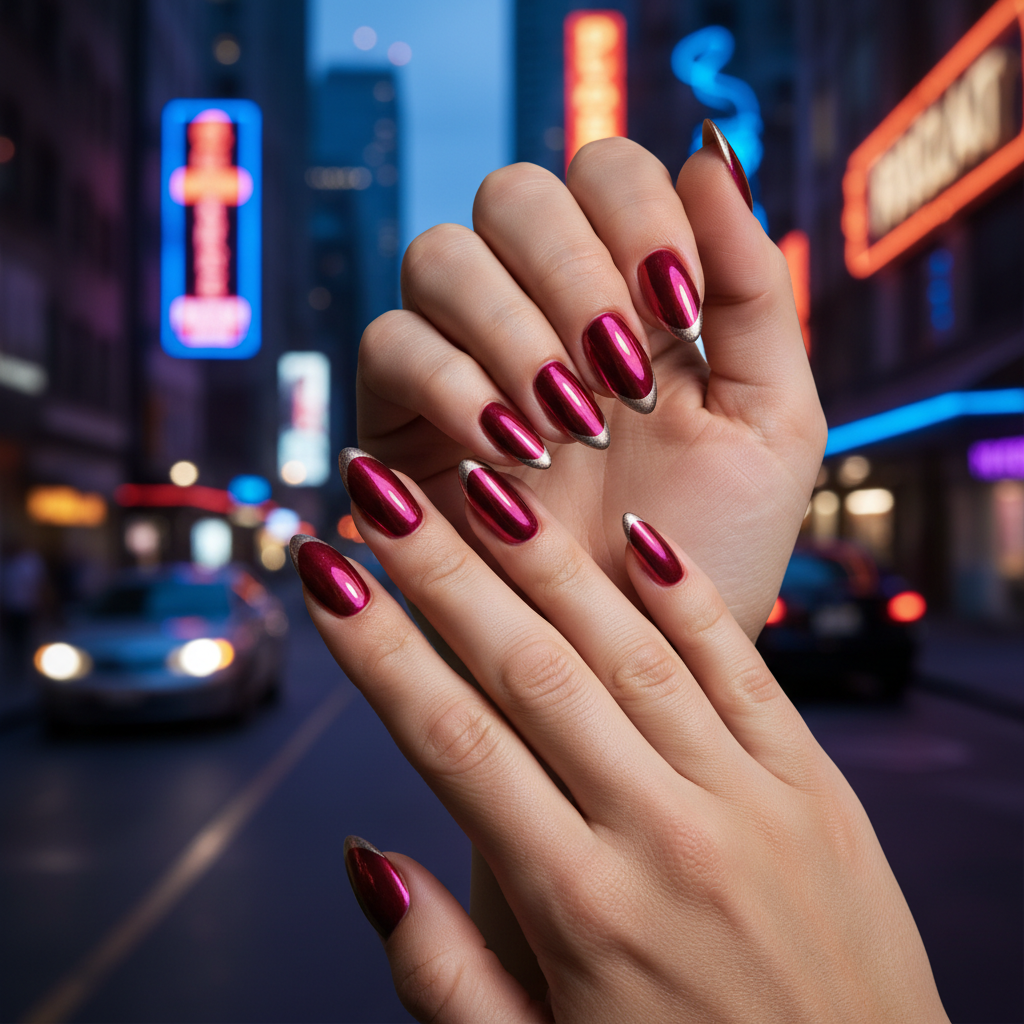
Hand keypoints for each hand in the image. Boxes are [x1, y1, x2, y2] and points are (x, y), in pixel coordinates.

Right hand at [292, 452, 946, 1022]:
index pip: (452, 744)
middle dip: (443, 572)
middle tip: (383, 494)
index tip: (327, 575)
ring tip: (486, 484)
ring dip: (549, 562)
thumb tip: (368, 859)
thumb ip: (445, 969)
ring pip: (630, 652)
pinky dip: (688, 598)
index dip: (379, 648)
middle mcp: (663, 836)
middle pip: (530, 673)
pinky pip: (744, 670)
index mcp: (581, 910)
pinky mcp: (815, 787)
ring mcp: (749, 800)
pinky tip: (638, 536)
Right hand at [356, 127, 826, 638]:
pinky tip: (506, 448)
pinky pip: (389, 345)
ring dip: (510, 328)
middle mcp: (542, 314)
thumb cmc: (714, 550)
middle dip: (568, 270)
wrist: (645, 664)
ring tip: (563, 424)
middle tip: (612, 373)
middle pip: (512, 194)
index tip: (674, 310)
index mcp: (631, 299)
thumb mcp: (770, 419)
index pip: (605, 174)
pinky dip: (449, 384)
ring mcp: (467, 360)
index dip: (635, 215)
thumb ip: (753, 289)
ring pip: (440, 257)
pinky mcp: (403, 420)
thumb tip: (710, 147)